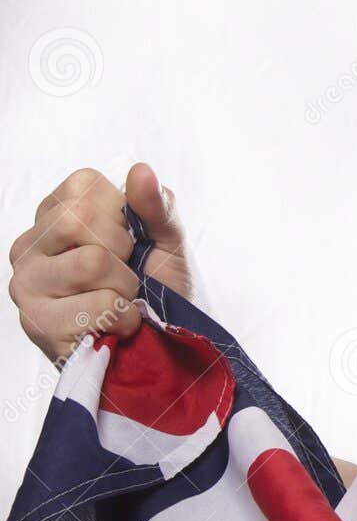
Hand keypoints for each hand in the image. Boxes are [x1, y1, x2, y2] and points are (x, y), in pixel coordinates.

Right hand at [8, 162, 191, 363]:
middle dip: (122, 251)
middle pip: (78, 218)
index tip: (127, 243)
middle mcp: (29, 245)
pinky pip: (98, 307)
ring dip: (125, 289)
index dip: (121, 216)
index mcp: (54, 213)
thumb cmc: (155, 288)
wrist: (160, 349)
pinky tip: (112, 328)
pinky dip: (123, 319)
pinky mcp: (36, 324)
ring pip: (90, 262)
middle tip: (124, 275)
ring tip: (118, 302)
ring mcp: (26, 285)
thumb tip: (140, 170)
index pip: (84, 186)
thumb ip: (157, 205)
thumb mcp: (166, 240)